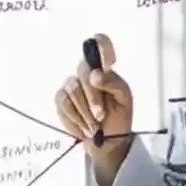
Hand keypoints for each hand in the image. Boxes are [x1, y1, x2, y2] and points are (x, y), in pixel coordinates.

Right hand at [54, 33, 133, 160]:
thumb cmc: (119, 116)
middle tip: (100, 115)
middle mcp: (86, 73)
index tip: (102, 50)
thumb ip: (113, 83)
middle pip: (83, 70)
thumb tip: (95, 74)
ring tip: (94, 126)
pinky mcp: (61, 101)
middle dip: (92, 97)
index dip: (101, 44)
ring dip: (84, 112)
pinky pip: (63, 103)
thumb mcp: (124, 100)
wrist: (107, 141)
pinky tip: (84, 128)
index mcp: (104, 70)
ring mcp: (72, 86)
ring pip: (72, 88)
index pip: (100, 45)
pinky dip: (74, 119)